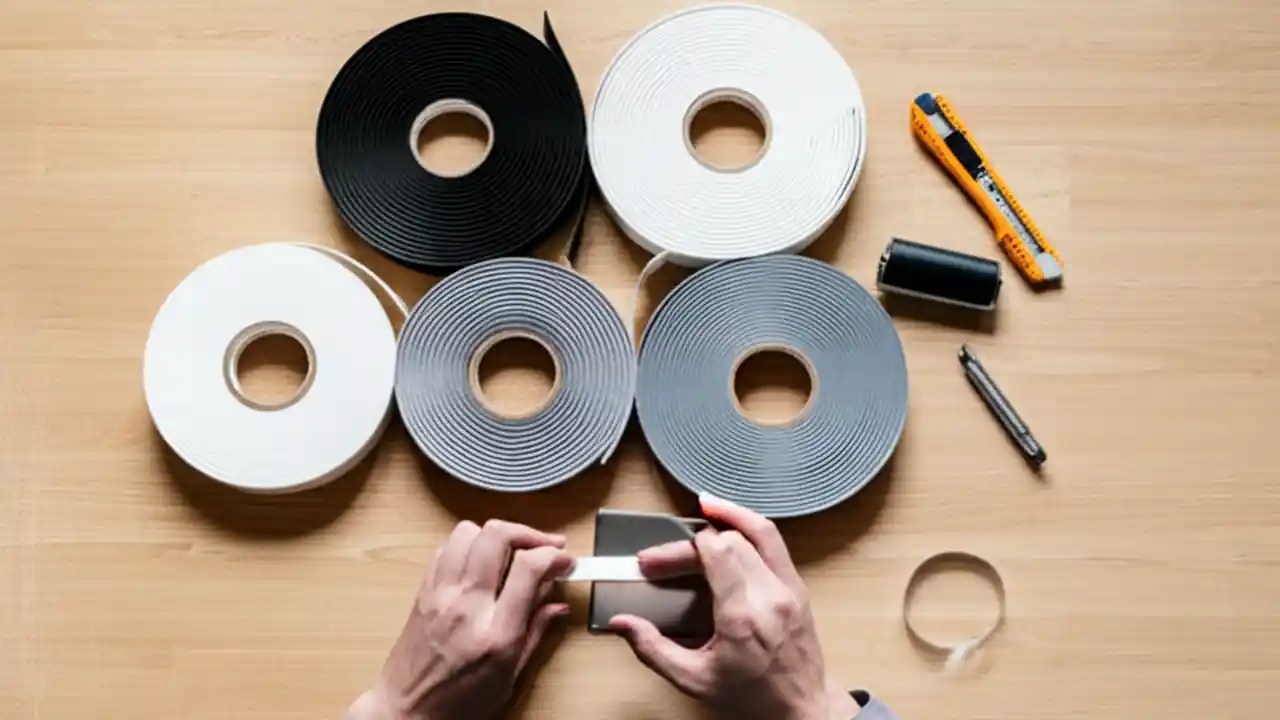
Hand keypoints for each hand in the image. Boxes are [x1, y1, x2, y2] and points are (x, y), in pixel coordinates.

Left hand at [348, 520, 573, 719]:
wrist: (406, 712)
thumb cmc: (459, 703)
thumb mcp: (509, 677)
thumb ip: (536, 633)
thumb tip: (558, 604)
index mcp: (495, 633)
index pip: (527, 569)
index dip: (553, 555)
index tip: (565, 561)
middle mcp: (465, 606)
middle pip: (496, 536)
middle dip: (528, 532)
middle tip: (544, 546)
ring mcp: (440, 594)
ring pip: (467, 532)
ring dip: (495, 534)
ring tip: (511, 551)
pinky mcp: (423, 591)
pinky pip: (445, 548)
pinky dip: (469, 545)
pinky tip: (481, 563)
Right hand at [610, 494, 859, 719]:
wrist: (803, 709)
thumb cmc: (751, 698)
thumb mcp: (694, 681)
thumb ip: (654, 650)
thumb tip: (621, 623)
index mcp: (742, 617)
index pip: (716, 553)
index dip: (683, 548)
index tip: (657, 562)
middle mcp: (769, 595)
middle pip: (729, 542)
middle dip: (691, 543)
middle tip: (663, 559)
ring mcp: (789, 588)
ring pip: (759, 531)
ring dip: (729, 516)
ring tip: (704, 504)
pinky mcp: (798, 587)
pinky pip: (776, 542)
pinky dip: (753, 525)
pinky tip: (733, 522)